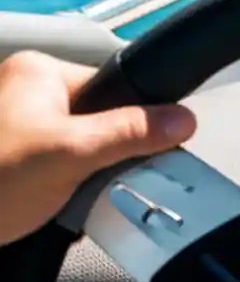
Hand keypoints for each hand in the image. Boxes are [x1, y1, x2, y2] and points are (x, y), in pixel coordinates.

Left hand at [0, 51, 195, 244]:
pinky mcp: (16, 161)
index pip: (116, 90)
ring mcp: (19, 128)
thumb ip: (131, 134)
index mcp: (40, 74)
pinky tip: (53, 207)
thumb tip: (180, 120)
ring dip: (87, 181)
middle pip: (103, 123)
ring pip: (85, 151)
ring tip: (66, 198)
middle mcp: (27, 93)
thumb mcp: (71, 155)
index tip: (145, 155)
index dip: (135, 126)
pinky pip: (63, 171)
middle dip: (109, 159)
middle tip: (93, 182)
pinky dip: (67, 193)